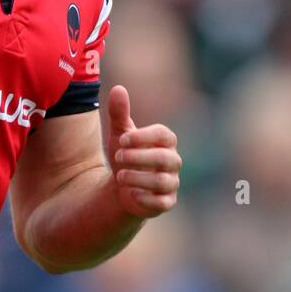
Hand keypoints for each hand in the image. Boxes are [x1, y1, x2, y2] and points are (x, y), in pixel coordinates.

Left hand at [107, 84, 180, 218]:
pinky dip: (147, 199)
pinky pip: (162, 202)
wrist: (121, 187)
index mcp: (165, 142)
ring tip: (119, 176)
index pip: (163, 135)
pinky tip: (131, 194)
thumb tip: (118, 89)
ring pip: (163, 181)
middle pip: (164, 158)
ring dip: (139, 178)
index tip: (122, 139)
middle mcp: (172, 161)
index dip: (143, 137)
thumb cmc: (125, 155)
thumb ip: (119, 113)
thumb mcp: (119, 134)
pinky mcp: (166, 202)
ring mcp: (171, 183)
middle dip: (139, 158)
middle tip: (118, 157)